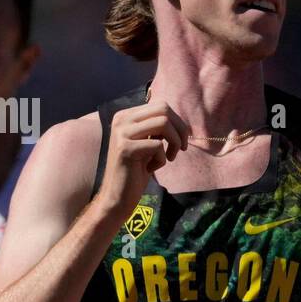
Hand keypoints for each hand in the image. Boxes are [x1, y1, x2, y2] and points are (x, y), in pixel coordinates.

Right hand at [95, 100, 189, 222]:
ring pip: (163, 123)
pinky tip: (151, 169)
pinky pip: (158, 145)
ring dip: (175, 142)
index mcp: (126, 115)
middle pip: (164, 109)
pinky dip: (162, 159)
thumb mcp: (147, 143)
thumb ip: (157, 128)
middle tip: (182, 148)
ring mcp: (121, 133)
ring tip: (170, 158)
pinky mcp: (125, 148)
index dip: (178, 122)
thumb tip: (178, 118)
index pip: (161, 105)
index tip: (181, 140)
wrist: (118, 195)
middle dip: (180, 129)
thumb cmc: (136, 170)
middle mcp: (121, 119)